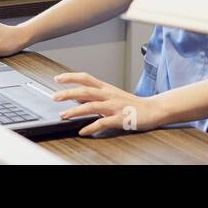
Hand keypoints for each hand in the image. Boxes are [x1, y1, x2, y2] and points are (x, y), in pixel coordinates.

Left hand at [51, 72, 165, 135]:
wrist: (153, 109)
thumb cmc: (132, 103)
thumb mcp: (112, 95)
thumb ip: (96, 95)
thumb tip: (78, 96)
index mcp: (106, 88)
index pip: (86, 78)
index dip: (71, 77)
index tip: (57, 78)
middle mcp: (109, 95)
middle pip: (85, 91)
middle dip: (68, 93)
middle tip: (54, 97)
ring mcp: (114, 106)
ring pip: (91, 106)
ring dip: (75, 110)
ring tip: (64, 115)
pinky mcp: (120, 119)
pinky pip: (103, 123)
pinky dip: (91, 127)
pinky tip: (83, 131)